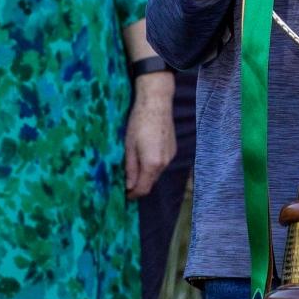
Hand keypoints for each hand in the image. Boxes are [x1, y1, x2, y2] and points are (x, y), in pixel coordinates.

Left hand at [124, 81, 176, 198]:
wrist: (157, 103)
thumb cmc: (139, 122)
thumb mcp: (129, 146)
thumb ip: (130, 168)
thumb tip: (129, 185)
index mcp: (152, 164)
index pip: (144, 188)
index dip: (133, 195)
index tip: (125, 195)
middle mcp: (164, 163)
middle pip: (151, 182)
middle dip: (140, 185)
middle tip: (127, 182)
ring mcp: (171, 156)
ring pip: (157, 173)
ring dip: (147, 175)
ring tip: (135, 168)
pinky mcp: (173, 149)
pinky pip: (162, 163)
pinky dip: (153, 165)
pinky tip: (146, 156)